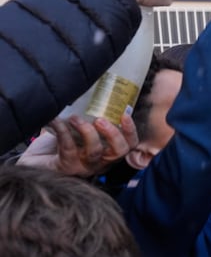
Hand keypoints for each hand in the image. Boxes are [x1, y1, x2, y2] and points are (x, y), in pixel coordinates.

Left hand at [19, 115, 137, 176]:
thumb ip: (89, 117)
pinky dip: (62, 131)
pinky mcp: (66, 167)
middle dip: (113, 134)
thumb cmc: (61, 142)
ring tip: (74, 118)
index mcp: (108, 151)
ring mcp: (84, 166)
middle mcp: (100, 161)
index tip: (124, 114)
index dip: (130, 131)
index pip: (129, 145)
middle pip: (118, 152)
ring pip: (94, 152)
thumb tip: (92, 90)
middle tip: (100, 120)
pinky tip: (55, 120)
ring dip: (86, 131)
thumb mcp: (79, 129)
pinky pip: (68, 148)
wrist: (34, 161)